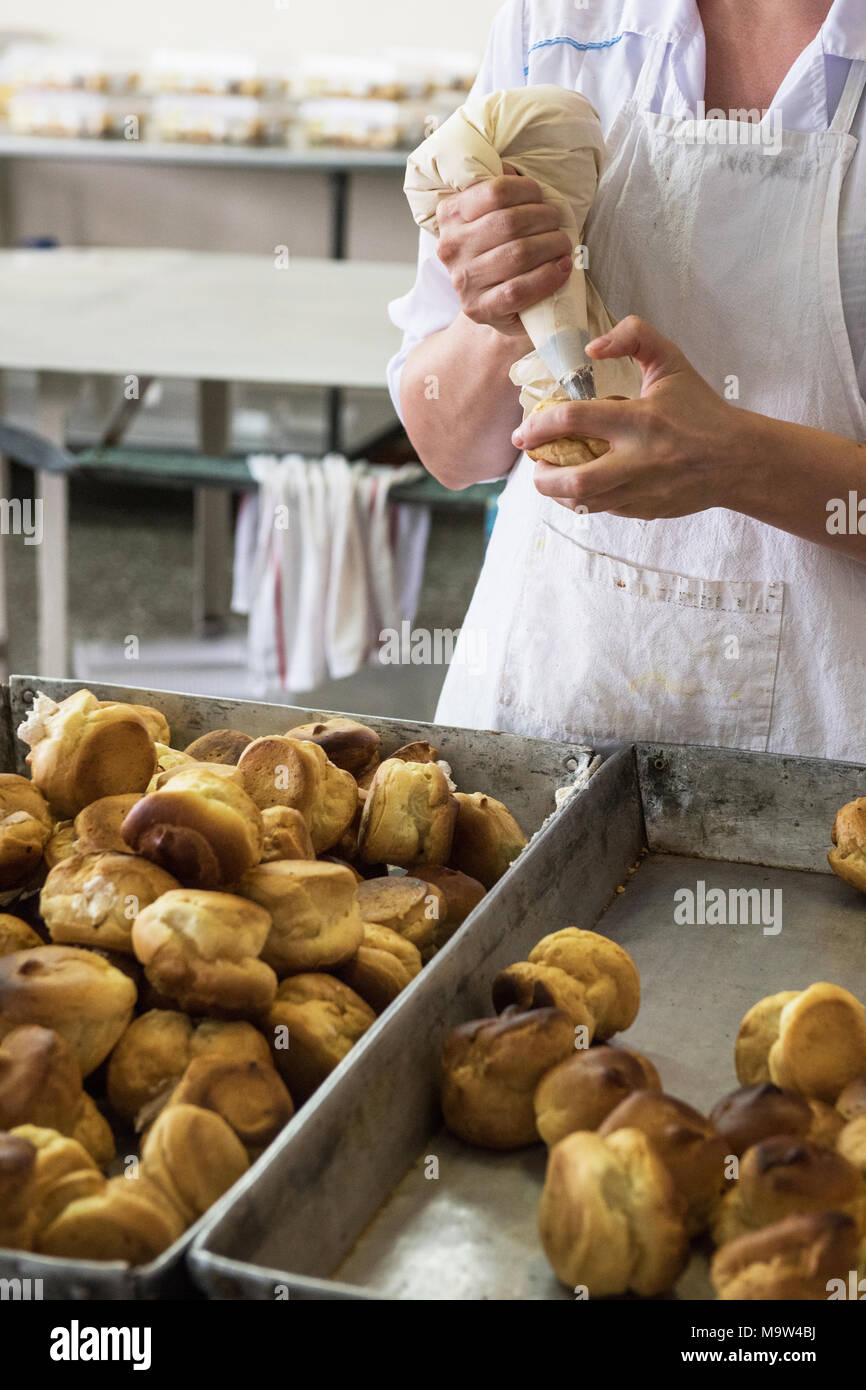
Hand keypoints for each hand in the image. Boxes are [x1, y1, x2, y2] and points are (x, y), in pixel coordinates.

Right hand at [437, 164, 573, 336]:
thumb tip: (513, 169)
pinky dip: (547, 277)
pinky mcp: (479, 309)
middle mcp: (450, 248)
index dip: (527, 190)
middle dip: (545, 219)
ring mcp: (463, 281)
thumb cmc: (496, 253)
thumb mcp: (488, 217)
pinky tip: (561, 268)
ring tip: (564, 245)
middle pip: (510, 222)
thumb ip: (496, 192)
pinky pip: (518, 290)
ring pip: (517, 254)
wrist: (490, 305)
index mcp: (449, 215)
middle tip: (558, 224)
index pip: (494, 191)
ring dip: (552, 246)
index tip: (542, 199)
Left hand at [512, 316, 747, 518]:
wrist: (738, 459)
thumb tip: (592, 348)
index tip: (524, 432)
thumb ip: (634, 336)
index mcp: (641, 420)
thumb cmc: (701, 408)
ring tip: (550, 477)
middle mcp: (639, 461)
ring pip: (583, 505)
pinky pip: (602, 511)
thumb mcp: (671, 360)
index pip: (574, 421)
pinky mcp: (645, 510)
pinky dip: (583, 501)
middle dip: (541, 476)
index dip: (539, 427)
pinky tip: (579, 487)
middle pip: (573, 481)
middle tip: (534, 463)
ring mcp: (642, 491)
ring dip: (557, 493)